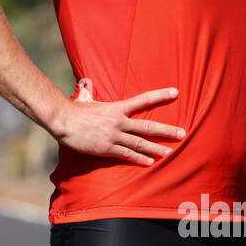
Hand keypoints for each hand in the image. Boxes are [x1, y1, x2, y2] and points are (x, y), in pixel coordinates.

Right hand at [51, 84, 182, 165]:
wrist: (63, 121)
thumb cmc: (74, 110)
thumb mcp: (86, 98)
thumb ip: (90, 91)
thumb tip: (86, 83)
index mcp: (117, 107)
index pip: (143, 99)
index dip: (160, 96)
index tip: (175, 93)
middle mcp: (119, 121)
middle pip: (148, 127)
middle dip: (167, 130)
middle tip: (182, 133)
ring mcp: (114, 136)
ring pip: (141, 143)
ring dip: (156, 148)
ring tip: (170, 152)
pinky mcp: (107, 148)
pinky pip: (127, 154)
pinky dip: (139, 159)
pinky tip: (149, 162)